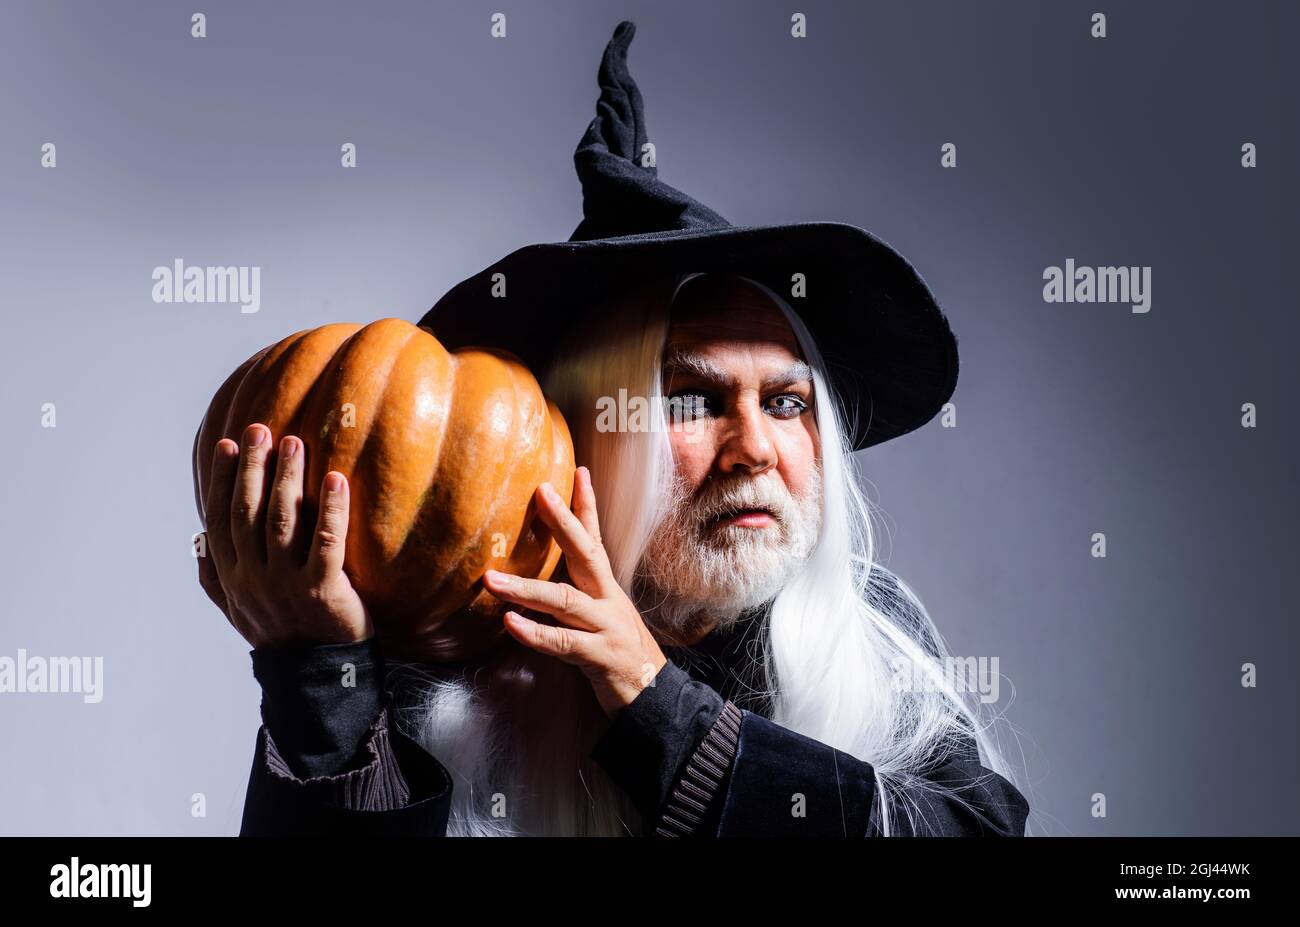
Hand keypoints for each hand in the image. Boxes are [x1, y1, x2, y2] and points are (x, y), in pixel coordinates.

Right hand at [196, 422, 372, 648]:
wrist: (320, 676)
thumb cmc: (283, 637)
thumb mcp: (239, 612)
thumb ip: (215, 578)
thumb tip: (197, 540)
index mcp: (232, 578)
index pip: (221, 519)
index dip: (224, 480)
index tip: (228, 444)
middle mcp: (254, 579)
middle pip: (249, 512)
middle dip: (254, 467)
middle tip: (262, 430)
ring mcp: (287, 585)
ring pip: (283, 521)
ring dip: (287, 479)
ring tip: (294, 444)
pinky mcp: (324, 591)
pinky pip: (326, 542)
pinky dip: (330, 509)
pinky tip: (336, 480)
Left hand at [483, 466, 667, 719]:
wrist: (653, 695)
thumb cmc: (619, 653)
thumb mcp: (600, 616)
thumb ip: (574, 595)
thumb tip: (537, 576)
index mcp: (606, 588)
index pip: (596, 539)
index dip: (586, 505)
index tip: (577, 471)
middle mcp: (608, 600)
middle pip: (587, 554)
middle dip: (564, 522)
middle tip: (542, 493)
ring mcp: (606, 627)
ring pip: (565, 601)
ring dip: (526, 590)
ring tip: (492, 579)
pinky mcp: (600, 658)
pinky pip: (563, 643)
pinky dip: (536, 634)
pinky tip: (510, 624)